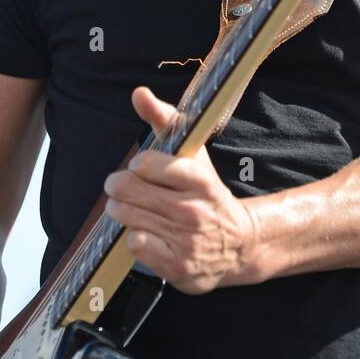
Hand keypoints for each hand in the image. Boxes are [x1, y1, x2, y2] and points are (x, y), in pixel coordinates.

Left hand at [103, 86, 261, 294]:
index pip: (145, 163)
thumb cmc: (207, 194)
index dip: (137, 165)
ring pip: (126, 215)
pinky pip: (135, 244)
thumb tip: (138, 93)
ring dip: (123, 211)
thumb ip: (164, 120)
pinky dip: (136, 238)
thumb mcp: (193, 154)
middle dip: (119, 187)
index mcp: (198, 179)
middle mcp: (193, 210)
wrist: (240, 245)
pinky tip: (149, 234)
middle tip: (126, 189)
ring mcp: (185, 240)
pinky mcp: (177, 265)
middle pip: (127, 190)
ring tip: (135, 209)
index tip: (143, 169)